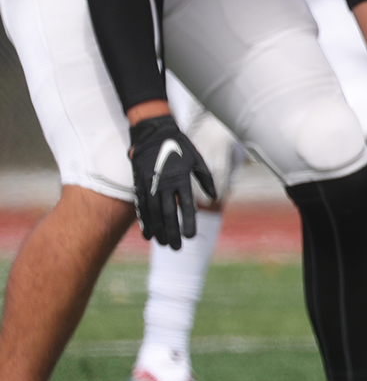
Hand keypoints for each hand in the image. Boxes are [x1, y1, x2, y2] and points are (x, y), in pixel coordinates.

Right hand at [127, 114, 215, 249]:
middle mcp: (164, 183)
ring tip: (163, 244)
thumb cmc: (180, 147)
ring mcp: (149, 184)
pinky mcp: (139, 183)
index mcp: (180, 178)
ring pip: (152, 212)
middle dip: (171, 232)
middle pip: (167, 213)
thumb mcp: (197, 160)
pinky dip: (144, 221)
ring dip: (157, 230)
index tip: (190, 236)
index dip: (187, 222)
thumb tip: (213, 198)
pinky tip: (147, 234)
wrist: (153, 132)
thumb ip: (206, 179)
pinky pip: (141, 206)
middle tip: (176, 248)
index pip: (185, 205)